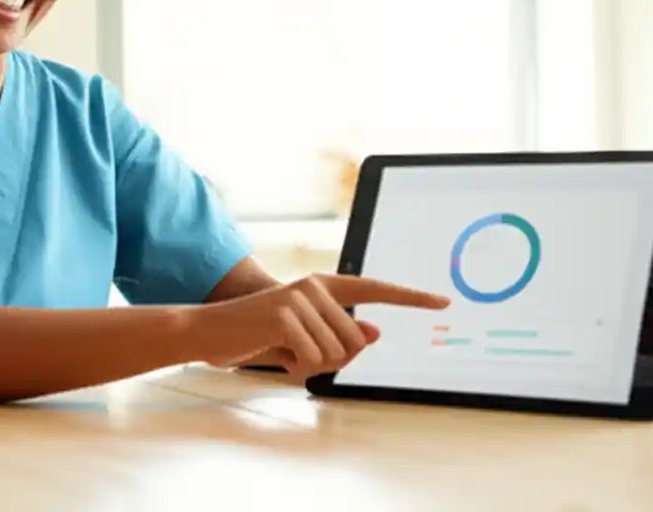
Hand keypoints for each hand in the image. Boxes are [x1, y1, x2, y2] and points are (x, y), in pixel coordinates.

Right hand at [190, 274, 449, 379]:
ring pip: (337, 353)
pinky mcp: (286, 315)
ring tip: (283, 351)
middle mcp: (315, 285)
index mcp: (322, 286)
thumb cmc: (257, 336)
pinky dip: (296, 367)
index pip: (374, 288)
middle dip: (333, 359)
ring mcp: (300, 298)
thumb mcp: (303, 339)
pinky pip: (314, 358)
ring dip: (311, 364)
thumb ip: (338, 335)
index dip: (410, 297)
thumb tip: (375, 332)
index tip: (443, 301)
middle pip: (356, 341)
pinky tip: (275, 353)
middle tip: (298, 354)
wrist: (209, 331)